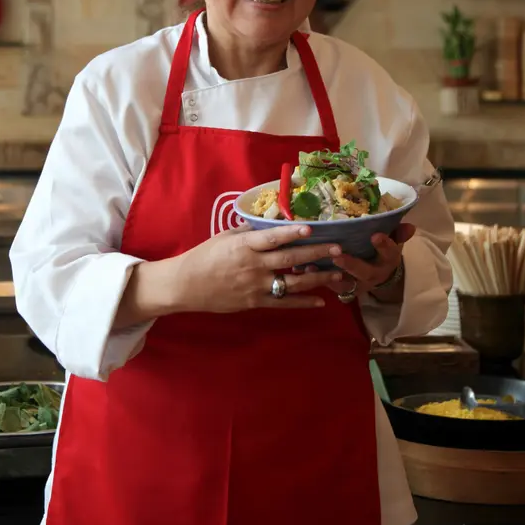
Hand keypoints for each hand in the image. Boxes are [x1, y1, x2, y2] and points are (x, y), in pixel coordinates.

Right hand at [168, 224, 345, 313]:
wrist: (186, 285)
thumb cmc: (204, 256)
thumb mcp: (224, 237)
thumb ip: (248, 230)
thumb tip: (269, 221)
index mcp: (244, 246)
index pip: (271, 238)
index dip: (291, 233)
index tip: (311, 228)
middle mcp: (253, 265)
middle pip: (289, 259)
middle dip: (316, 254)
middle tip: (338, 249)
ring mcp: (255, 286)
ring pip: (292, 282)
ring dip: (317, 278)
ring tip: (338, 274)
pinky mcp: (255, 302)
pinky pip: (283, 303)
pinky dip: (303, 303)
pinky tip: (320, 301)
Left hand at [293, 223, 415, 298]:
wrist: (380, 276)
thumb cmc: (382, 252)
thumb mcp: (393, 242)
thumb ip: (398, 233)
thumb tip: (411, 226)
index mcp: (387, 260)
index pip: (389, 252)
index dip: (384, 245)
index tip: (375, 235)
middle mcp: (373, 275)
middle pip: (363, 272)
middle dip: (351, 265)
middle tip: (337, 256)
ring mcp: (357, 284)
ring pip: (343, 283)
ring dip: (327, 275)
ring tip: (312, 265)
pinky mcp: (342, 289)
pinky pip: (329, 287)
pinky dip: (316, 279)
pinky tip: (303, 269)